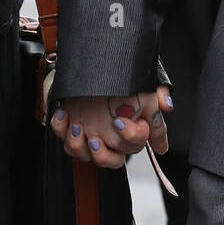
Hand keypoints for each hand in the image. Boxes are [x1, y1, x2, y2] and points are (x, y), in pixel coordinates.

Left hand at [50, 86, 171, 169]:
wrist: (100, 63)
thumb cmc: (125, 80)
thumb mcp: (147, 96)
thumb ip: (157, 121)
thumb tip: (162, 146)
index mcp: (129, 132)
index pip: (133, 145)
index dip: (130, 136)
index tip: (121, 122)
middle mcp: (109, 136)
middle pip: (109, 161)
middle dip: (101, 154)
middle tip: (96, 139)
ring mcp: (89, 132)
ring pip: (82, 155)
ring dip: (78, 144)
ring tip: (78, 126)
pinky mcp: (70, 125)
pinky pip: (61, 136)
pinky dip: (60, 127)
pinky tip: (63, 114)